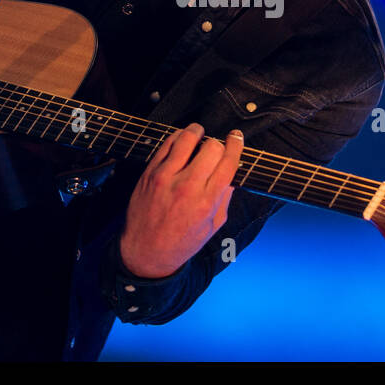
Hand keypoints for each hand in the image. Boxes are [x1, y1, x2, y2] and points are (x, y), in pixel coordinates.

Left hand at [119, 123, 241, 278]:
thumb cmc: (182, 242)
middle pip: (212, 147)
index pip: (228, 162)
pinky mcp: (150, 173)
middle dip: (218, 145)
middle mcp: (188, 186)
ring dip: (197, 132)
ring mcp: (166, 177)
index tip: (237, 137)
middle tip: (216, 149)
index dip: (236, 145)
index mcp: (207, 201)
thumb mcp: (213, 226)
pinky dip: (178, 137)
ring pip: (188, 138)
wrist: (147, 251)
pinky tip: (182, 140)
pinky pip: (167, 143)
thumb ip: (225, 198)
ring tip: (199, 134)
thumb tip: (232, 175)